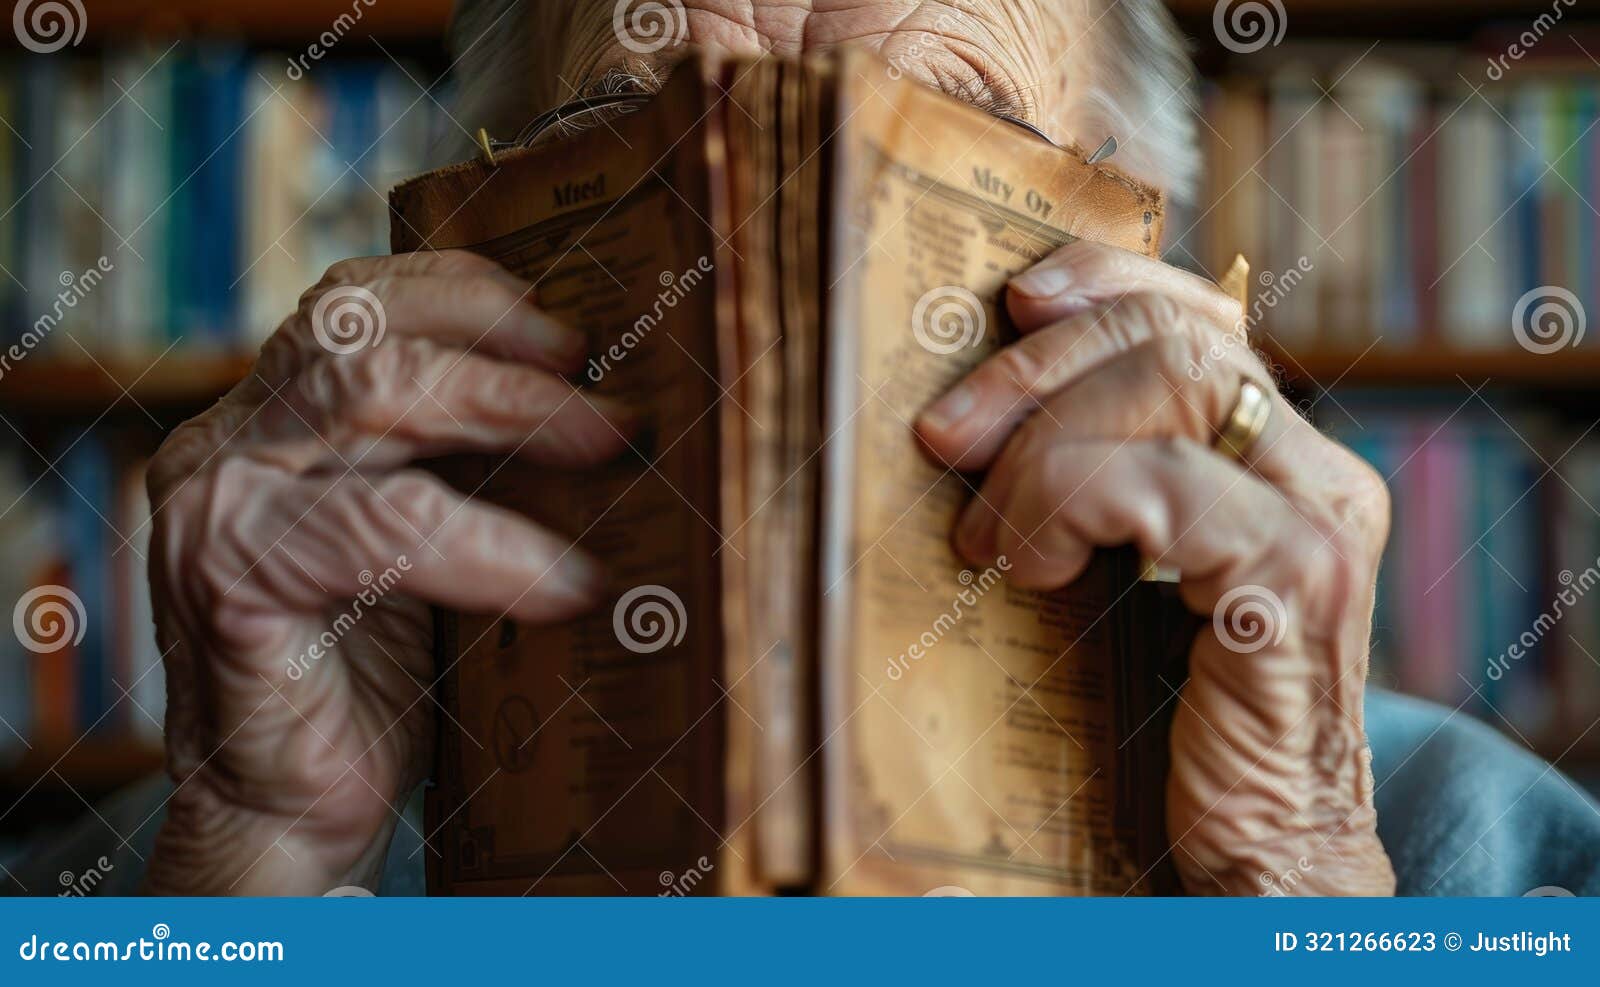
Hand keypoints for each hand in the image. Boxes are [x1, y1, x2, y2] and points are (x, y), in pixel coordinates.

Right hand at [144, 251, 631, 894]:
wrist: (294, 812)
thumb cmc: (378, 677)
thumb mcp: (428, 545)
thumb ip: (466, 469)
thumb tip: (611, 407)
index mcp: (270, 418)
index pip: (354, 302)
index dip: (465, 292)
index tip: (570, 322)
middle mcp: (228, 440)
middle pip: (363, 331)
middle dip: (500, 343)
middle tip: (603, 385)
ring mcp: (216, 500)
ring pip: (367, 396)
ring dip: (506, 409)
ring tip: (604, 443)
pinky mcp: (226, 575)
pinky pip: (380, 527)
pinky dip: (491, 548)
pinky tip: (568, 582)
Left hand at [914, 240, 1396, 895]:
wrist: (1259, 845)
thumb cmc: (1174, 710)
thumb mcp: (1133, 567)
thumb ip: (1110, 480)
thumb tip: (987, 403)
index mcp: (1283, 455)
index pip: (1202, 314)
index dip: (1109, 279)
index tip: (1015, 298)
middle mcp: (1319, 471)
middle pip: (1173, 335)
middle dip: (1035, 367)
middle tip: (942, 433)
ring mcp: (1317, 521)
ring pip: (1166, 385)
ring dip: (1038, 446)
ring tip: (984, 535)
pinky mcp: (1289, 579)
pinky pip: (1153, 483)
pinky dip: (1061, 506)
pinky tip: (1028, 569)